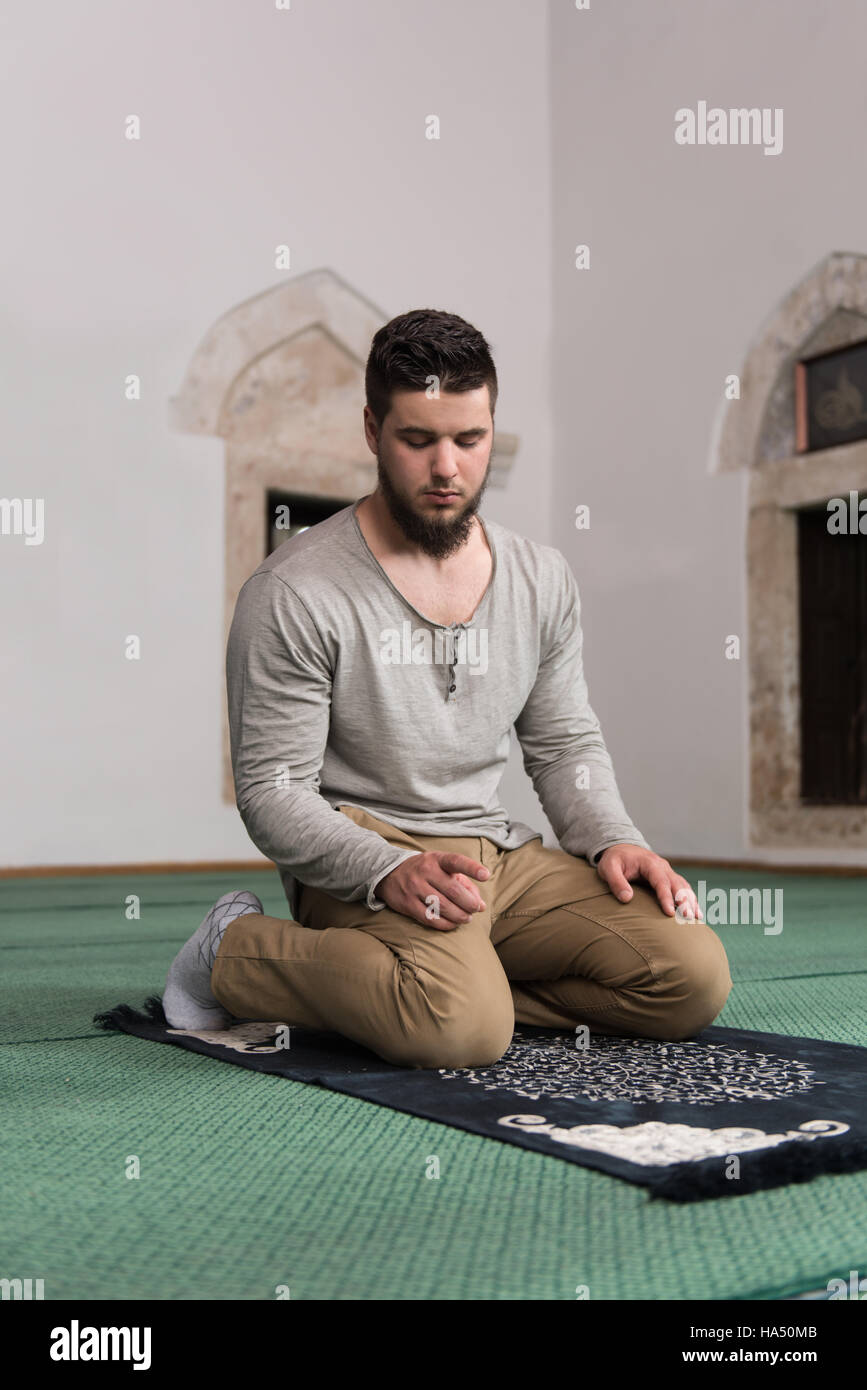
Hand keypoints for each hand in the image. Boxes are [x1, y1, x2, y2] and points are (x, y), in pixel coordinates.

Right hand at [375, 852, 490, 929]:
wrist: (389, 873)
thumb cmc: (424, 870)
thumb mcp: (442, 868)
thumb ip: (464, 882)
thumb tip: (480, 904)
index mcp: (437, 859)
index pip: (456, 861)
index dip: (472, 868)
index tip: (486, 875)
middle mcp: (425, 871)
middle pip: (454, 891)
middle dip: (470, 903)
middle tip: (475, 909)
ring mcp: (415, 888)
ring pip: (443, 907)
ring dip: (460, 916)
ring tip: (466, 918)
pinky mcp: (408, 904)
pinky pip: (431, 919)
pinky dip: (446, 924)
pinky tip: (452, 923)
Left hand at [595, 844, 702, 920]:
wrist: (621, 849)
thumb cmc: (614, 860)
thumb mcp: (608, 868)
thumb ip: (616, 882)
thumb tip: (627, 898)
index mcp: (650, 863)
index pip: (661, 881)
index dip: (666, 897)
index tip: (669, 913)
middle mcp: (663, 867)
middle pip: (677, 884)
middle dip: (684, 900)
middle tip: (689, 917)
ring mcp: (668, 872)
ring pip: (684, 886)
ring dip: (691, 901)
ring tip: (697, 918)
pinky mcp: (669, 878)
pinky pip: (683, 888)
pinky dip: (691, 899)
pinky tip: (696, 913)